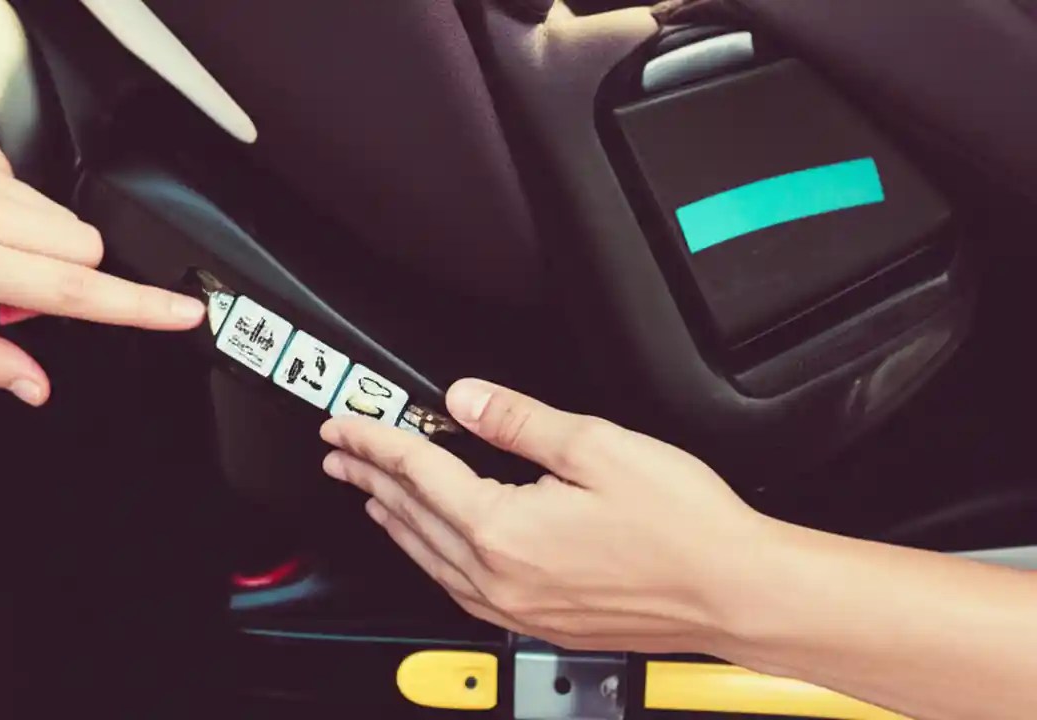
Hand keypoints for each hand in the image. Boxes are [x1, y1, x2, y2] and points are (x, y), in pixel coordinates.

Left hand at [0, 65, 203, 405]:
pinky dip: (4, 201)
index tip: (183, 311)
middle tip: (10, 286)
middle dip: (72, 274)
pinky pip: (23, 179)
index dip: (140, 307)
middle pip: (85, 246)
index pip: (75, 291)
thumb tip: (32, 386)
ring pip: (59, 213)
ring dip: (37, 239)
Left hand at [320, 379, 771, 653]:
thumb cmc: (681, 527)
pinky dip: (430, 557)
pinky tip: (431, 548)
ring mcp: (515, 605)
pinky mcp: (537, 620)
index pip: (417, 472)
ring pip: (428, 557)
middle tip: (339, 453)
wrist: (733, 591)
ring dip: (393, 519)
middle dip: (368, 477)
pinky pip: (457, 587)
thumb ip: (518, 421)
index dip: (375, 440)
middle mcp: (498, 576)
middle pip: (411, 515)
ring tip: (369, 495)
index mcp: (504, 529)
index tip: (345, 424)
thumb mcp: (596, 447)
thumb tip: (465, 398)